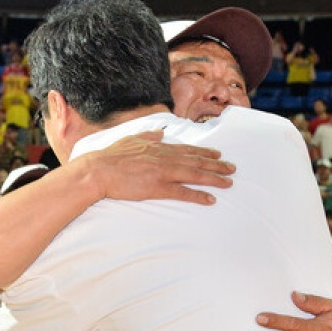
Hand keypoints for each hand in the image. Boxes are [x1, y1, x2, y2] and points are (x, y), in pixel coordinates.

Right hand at [81, 130, 234, 204]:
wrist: (98, 170)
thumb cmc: (111, 156)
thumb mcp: (131, 139)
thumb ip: (148, 135)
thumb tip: (160, 131)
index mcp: (158, 146)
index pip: (187, 149)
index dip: (204, 152)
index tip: (218, 154)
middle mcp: (164, 158)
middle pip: (196, 161)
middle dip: (216, 165)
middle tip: (233, 168)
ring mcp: (162, 172)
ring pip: (194, 174)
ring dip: (214, 178)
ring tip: (229, 182)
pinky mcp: (157, 187)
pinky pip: (182, 192)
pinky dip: (198, 195)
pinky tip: (211, 199)